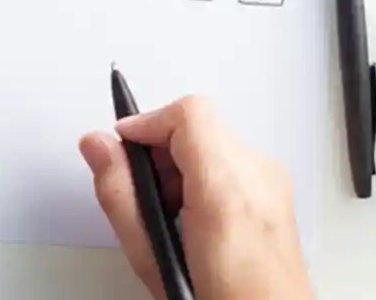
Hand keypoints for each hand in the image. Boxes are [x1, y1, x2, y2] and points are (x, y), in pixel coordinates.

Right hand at [80, 96, 312, 299]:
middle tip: (140, 188)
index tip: (121, 144)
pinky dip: (203, 176)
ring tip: (165, 211)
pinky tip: (190, 217)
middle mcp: (259, 177)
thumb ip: (120, 195)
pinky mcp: (278, 194)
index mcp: (227, 191)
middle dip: (159, 148)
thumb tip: (98, 146)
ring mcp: (274, 184)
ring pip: (214, 141)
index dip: (147, 121)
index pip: (189, 114)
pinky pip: (232, 161)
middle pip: (199, 125)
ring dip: (180, 163)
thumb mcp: (153, 260)